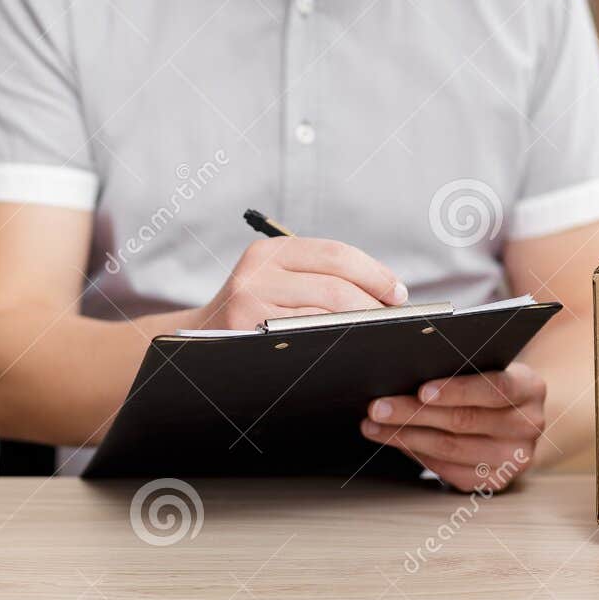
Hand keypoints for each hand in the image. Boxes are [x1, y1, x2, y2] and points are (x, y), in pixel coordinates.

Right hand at [192, 237, 407, 331]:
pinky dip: (334, 342)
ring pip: (325, 315)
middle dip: (372, 305)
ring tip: (375, 333)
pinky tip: (347, 348)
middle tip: (392, 319)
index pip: (336, 254)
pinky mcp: (248, 332)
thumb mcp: (274, 280)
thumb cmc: (253, 311)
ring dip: (358, 326)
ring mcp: (250, 304)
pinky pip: (308, 338)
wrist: (200, 340)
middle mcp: (256, 271)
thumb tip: (384, 292)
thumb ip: (316, 275)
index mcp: (269, 251)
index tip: (398, 293)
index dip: (374, 273)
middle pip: (336, 286)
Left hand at [360, 363, 546, 492]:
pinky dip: (417, 454)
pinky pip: (449, 470)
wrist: (514, 416)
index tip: (420, 390)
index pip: (495, 388)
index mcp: (530, 388)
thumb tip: (403, 369)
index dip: (456, 390)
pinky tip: (394, 441)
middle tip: (378, 407)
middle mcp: (529, 425)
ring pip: (451, 449)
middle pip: (464, 421)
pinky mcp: (496, 480)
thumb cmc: (487, 382)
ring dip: (405, 437)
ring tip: (374, 425)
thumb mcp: (487, 365)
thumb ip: (461, 364)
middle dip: (414, 413)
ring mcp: (515, 458)